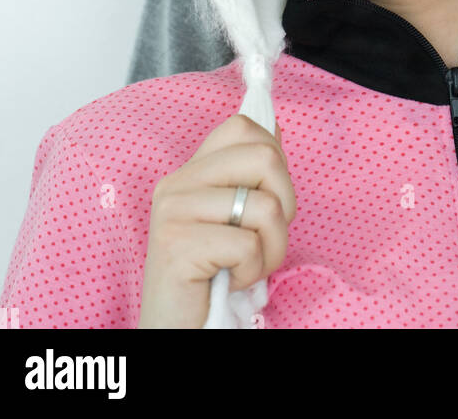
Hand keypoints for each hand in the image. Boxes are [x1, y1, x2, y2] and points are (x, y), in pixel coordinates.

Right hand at [137, 114, 295, 328]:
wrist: (175, 330)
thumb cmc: (211, 276)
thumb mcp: (230, 218)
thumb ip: (247, 176)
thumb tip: (277, 129)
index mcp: (189, 171)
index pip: (242, 126)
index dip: (273, 157)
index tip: (265, 197)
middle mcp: (176, 184)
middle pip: (264, 157)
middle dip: (284, 204)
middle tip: (262, 238)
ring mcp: (173, 212)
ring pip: (265, 206)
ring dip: (272, 248)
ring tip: (245, 265)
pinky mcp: (177, 245)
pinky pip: (248, 245)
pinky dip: (251, 271)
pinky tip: (229, 280)